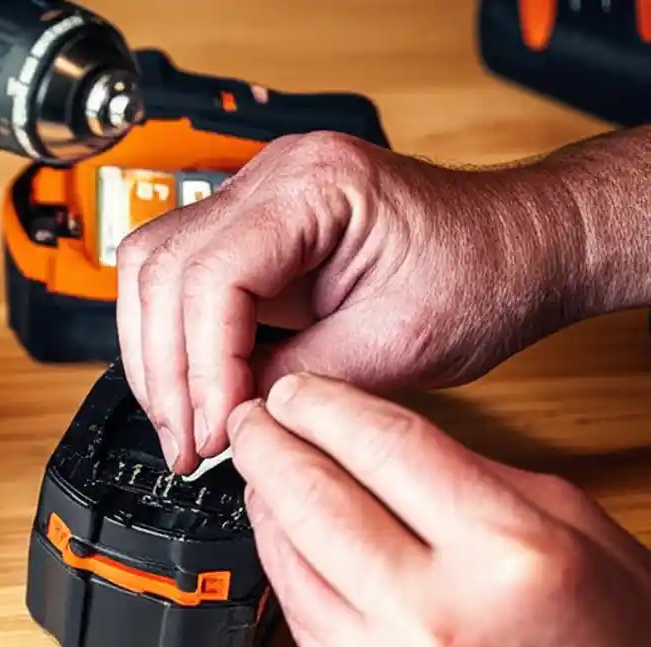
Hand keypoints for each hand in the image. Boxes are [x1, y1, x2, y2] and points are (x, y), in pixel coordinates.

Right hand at [116, 131, 591, 473]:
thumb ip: (303, 378)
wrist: (521, 248)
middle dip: (165, 368)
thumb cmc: (485, 275)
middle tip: (185, 443)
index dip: (201, 364)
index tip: (211, 430)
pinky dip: (176, 340)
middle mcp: (271, 176)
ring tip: (180, 426)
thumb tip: (230, 418)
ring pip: (152, 269)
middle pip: (162, 267)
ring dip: (156, 355)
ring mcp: (256, 198)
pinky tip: (191, 392)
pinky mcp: (253, 230)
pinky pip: (180, 277)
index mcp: (314, 184)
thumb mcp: (399, 344)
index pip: (212, 273)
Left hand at [230, 374, 650, 646]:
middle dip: (269, 444)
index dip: (321, 405)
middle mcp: (440, 615)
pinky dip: (281, 563)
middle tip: (254, 420)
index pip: (381, 446)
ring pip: (288, 556)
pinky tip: (283, 532)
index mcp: (506, 551)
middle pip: (313, 498)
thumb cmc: (606, 630)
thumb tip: (362, 433)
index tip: (296, 392)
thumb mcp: (563, 518)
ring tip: (262, 469)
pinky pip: (296, 615)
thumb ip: (461, 469)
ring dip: (264, 501)